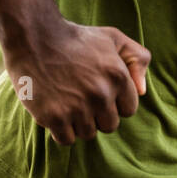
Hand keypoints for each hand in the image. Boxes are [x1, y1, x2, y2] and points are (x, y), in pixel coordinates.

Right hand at [3, 19, 150, 145]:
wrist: (34, 37)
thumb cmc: (76, 38)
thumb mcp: (113, 38)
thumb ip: (138, 59)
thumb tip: (142, 91)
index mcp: (118, 76)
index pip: (128, 110)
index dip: (115, 103)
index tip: (101, 92)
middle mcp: (101, 94)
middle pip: (109, 126)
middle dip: (98, 115)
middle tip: (82, 98)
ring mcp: (77, 107)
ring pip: (88, 134)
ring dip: (79, 123)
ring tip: (68, 101)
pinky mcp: (54, 117)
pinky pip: (66, 140)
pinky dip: (61, 131)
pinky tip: (56, 111)